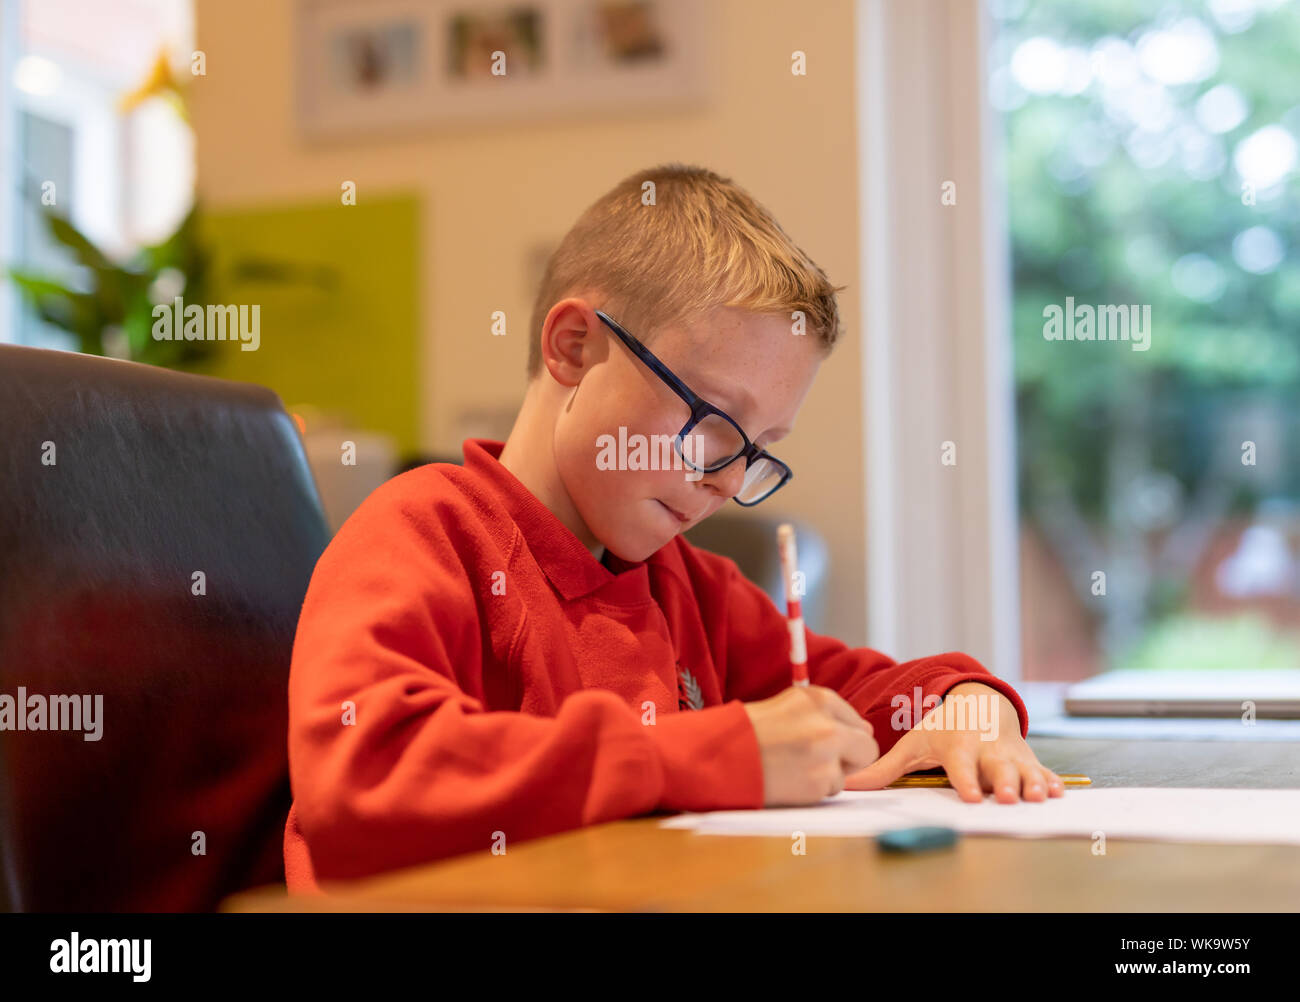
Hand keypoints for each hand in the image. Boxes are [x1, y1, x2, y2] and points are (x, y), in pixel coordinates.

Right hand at [742, 685, 878, 805]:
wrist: (720, 756)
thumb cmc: (747, 731)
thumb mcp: (787, 706)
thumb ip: (825, 714)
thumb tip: (865, 731)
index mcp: (819, 700)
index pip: (855, 721)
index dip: (845, 735)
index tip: (829, 742)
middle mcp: (828, 725)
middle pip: (867, 747)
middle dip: (852, 758)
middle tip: (824, 761)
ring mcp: (826, 756)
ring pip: (847, 773)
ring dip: (827, 775)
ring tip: (795, 769)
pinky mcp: (819, 784)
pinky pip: (830, 790)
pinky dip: (814, 790)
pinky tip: (790, 781)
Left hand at [842, 682, 1063, 802]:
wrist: (979, 703)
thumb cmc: (942, 730)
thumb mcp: (913, 744)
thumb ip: (883, 769)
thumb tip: (847, 784)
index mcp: (957, 747)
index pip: (960, 766)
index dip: (965, 780)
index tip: (969, 796)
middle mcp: (985, 750)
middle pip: (996, 768)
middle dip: (1003, 783)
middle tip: (1007, 798)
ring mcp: (1009, 755)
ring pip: (1022, 770)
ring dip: (1031, 783)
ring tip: (1037, 797)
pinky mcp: (1027, 760)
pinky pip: (1042, 770)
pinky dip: (1051, 781)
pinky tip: (1058, 792)